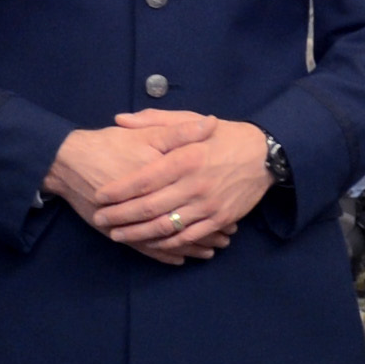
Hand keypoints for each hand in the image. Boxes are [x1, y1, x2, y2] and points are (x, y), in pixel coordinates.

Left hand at [77, 110, 270, 260]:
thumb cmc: (223, 136)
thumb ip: (154, 121)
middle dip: (120, 216)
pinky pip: (188, 237)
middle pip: (148, 207)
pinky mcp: (220, 219)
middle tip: (101, 219)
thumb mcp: (190, 120)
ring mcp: (208, 205)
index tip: (99, 196)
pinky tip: (151, 242)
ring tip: (118, 235)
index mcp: (184, 159)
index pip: (142, 180)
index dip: (118, 191)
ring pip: (165, 226)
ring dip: (138, 234)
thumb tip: (120, 119)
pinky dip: (167, 243)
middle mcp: (194, 184)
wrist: (265, 155)